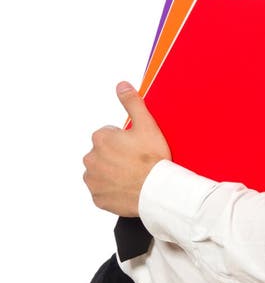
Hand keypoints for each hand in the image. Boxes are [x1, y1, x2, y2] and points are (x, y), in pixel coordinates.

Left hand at [83, 81, 171, 215]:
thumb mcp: (146, 124)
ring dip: (112, 171)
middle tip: (136, 161)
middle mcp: (90, 158)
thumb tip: (121, 85)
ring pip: (101, 171)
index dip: (126, 139)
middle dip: (116, 155)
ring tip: (132, 175)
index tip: (137, 147)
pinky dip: (111, 189)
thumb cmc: (152, 158)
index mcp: (100, 138)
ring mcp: (92, 180)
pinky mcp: (97, 197)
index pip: (109, 134)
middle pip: (103, 152)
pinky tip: (127, 187)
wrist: (157, 191)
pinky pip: (102, 190)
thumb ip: (132, 102)